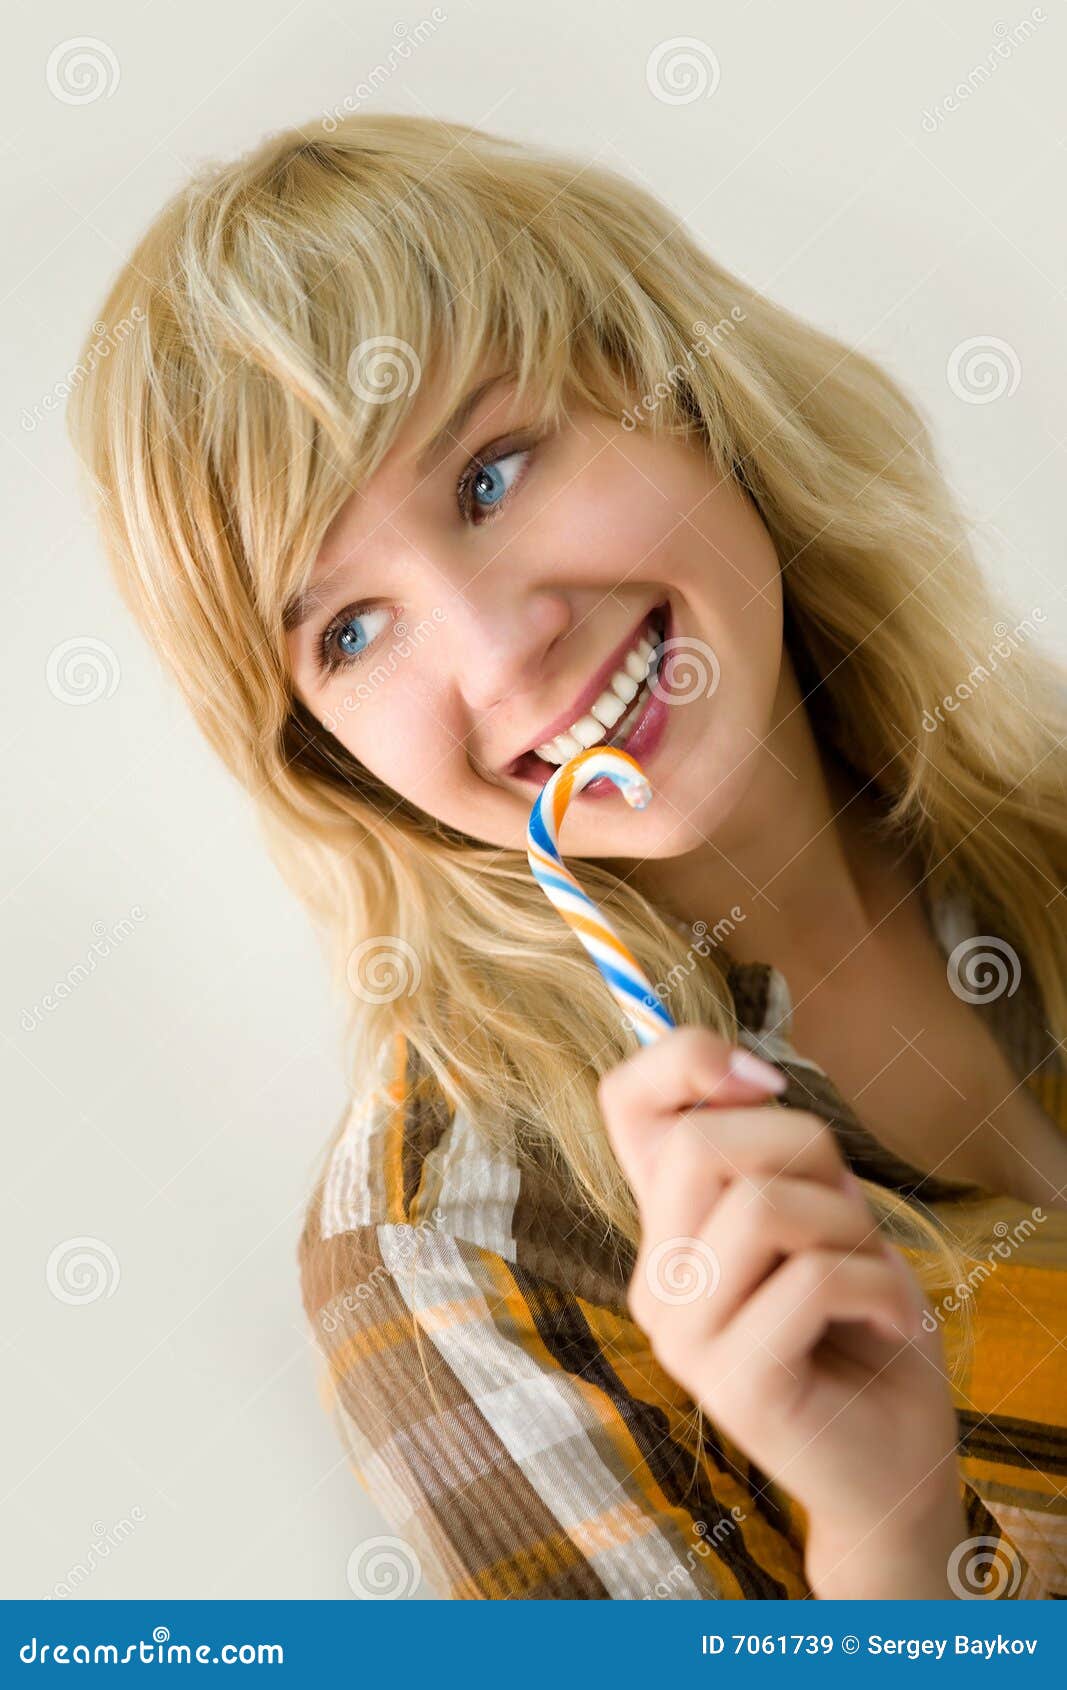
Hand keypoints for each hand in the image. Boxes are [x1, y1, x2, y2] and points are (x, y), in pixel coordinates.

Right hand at [598, 1027, 964, 1595]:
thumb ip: (779, 1156)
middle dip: (807, 1148)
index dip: (684, 1057)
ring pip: (763, 1206)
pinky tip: (894, 1321)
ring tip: (871, 1274)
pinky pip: (811, 1280)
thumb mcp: (826, 1214)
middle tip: (851, 1209)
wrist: (896, 1463)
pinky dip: (881, 1286)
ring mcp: (683, 1336)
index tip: (763, 1077)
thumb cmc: (860, 1325)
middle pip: (700, 1143)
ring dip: (850, 1227)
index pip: (623, 1102)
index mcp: (670, 1225)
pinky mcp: (732, 1386)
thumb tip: (751, 1075)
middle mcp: (656, 1276)